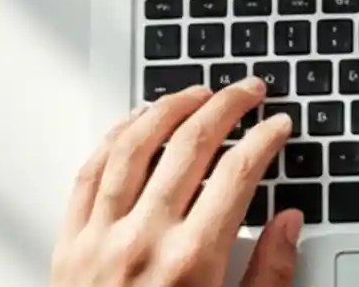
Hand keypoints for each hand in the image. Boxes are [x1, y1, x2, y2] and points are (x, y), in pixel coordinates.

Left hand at [51, 79, 299, 286]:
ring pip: (136, 145)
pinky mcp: (68, 246)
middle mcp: (144, 241)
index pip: (239, 172)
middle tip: (249, 90)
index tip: (279, 125)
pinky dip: (115, 136)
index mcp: (193, 261)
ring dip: (170, 108)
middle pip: (191, 145)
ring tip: (198, 91)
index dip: (265, 138)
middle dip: (227, 106)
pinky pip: (90, 172)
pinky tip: (137, 121)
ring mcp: (100, 239)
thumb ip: (270, 273)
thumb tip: (290, 222)